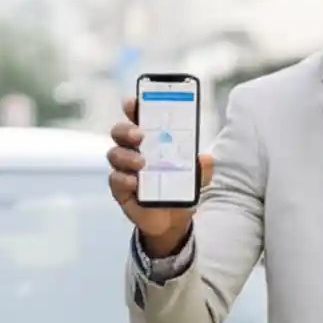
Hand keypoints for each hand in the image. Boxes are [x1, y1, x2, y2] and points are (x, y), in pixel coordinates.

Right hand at [107, 97, 213, 255]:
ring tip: (142, 164)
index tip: (133, 102)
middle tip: (140, 136)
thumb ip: (202, 167)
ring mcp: (124, 170)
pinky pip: (115, 180)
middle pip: (120, 132)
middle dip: (127, 129)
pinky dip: (123, 179)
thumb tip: (207, 159)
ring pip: (115, 154)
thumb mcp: (196, 177)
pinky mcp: (121, 190)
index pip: (138, 117)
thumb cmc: (180, 188)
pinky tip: (134, 182)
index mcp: (150, 140)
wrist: (173, 220)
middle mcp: (133, 151)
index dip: (133, 107)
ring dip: (126, 156)